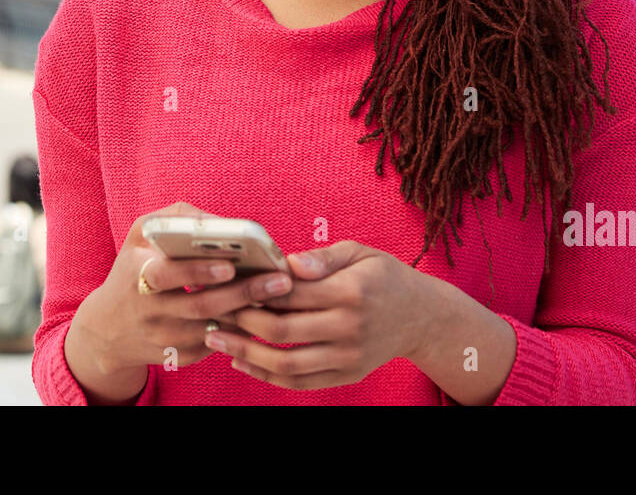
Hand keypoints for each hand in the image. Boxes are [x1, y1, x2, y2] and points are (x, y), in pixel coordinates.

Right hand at [65, 202, 295, 389]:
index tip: (231, 264)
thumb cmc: (134, 267)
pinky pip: (216, 343)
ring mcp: (164, 338)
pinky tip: (264, 315)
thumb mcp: (140, 234)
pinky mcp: (178, 358)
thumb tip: (220, 223)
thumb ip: (177, 218)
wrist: (107, 328)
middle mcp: (149, 311)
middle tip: (280, 281)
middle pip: (201, 305)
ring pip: (214, 328)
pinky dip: (241, 331)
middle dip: (244, 292)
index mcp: (138, 276)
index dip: (199, 270)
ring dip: (250, 314)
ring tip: (281, 296)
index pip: (168, 274)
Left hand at [207, 241, 432, 389]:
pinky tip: (244, 363)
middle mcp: (350, 327)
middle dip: (240, 323)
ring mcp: (349, 356)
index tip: (227, 284)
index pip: (291, 292)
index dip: (255, 289)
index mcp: (351, 290)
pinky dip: (267, 377)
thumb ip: (322, 257)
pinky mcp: (348, 375)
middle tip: (212, 313)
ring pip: (286, 364)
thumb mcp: (360, 252)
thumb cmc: (384, 277)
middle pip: (282, 331)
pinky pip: (300, 383)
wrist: (422, 317)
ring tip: (216, 341)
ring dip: (245, 354)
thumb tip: (287, 264)